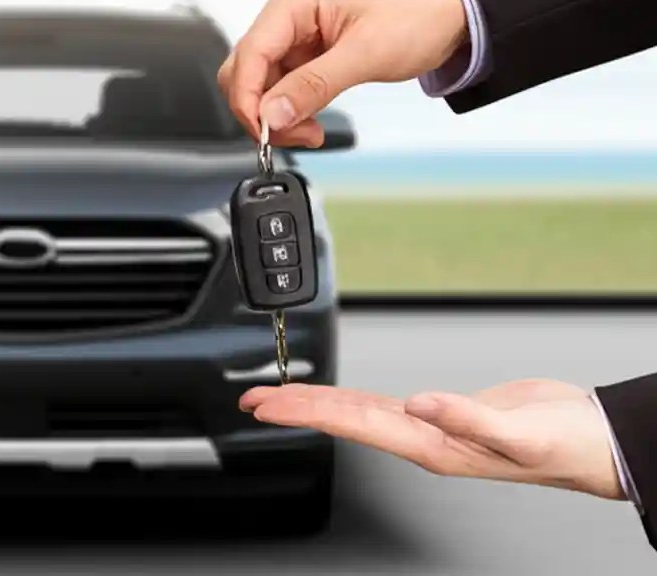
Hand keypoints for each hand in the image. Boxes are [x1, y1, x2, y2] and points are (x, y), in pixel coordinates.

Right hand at [218, 0, 468, 146]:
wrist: (450, 13)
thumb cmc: (417, 15)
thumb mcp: (366, 54)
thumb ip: (314, 86)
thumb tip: (272, 115)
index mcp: (293, 0)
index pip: (249, 54)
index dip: (249, 99)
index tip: (264, 133)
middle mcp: (287, 16)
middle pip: (245, 73)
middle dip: (261, 111)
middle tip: (291, 135)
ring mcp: (294, 37)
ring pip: (261, 86)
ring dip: (278, 116)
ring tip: (310, 131)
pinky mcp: (305, 56)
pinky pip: (282, 90)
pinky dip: (291, 112)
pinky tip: (311, 121)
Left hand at [240, 379, 624, 500]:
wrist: (591, 441)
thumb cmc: (563, 446)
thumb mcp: (518, 432)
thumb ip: (467, 417)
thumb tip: (421, 402)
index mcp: (431, 445)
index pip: (351, 425)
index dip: (305, 413)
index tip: (266, 407)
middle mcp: (422, 437)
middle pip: (343, 419)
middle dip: (294, 409)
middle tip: (251, 400)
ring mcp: (430, 426)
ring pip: (358, 412)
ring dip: (316, 404)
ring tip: (277, 398)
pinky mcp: (443, 411)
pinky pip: (383, 404)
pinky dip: (353, 398)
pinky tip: (337, 396)